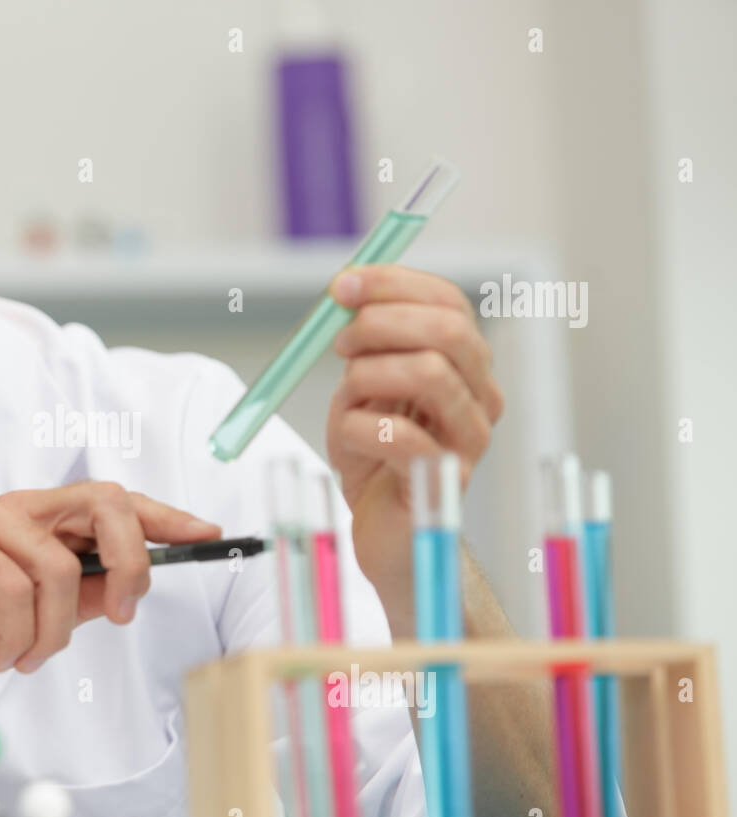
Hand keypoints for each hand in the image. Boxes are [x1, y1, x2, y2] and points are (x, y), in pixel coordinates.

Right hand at [0, 481, 221, 675]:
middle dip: (129, 562)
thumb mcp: (34, 617)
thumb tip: (128, 588)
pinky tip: (0, 650)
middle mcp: (18, 508)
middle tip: (119, 614)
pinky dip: (15, 635)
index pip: (114, 502)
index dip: (164, 515)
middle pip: (103, 504)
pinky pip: (14, 591)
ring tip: (28, 656)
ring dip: (53, 631)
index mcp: (41, 519)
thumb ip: (78, 596)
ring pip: (59, 568)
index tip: (207, 534)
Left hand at [324, 264, 503, 633]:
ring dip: (368, 375)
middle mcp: (480, 397)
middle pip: (449, 331)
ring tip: (346, 398)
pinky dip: (357, 428)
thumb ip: (363, 342)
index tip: (342, 286)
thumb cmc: (373, 454)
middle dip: (381, 323)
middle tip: (339, 344)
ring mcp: (469, 441)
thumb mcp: (362, 386)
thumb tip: (345, 291)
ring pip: (430, 375)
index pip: (448, 302)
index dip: (393, 285)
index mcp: (465, 365)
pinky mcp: (445, 482)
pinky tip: (348, 438)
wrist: (384, 529)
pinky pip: (401, 438)